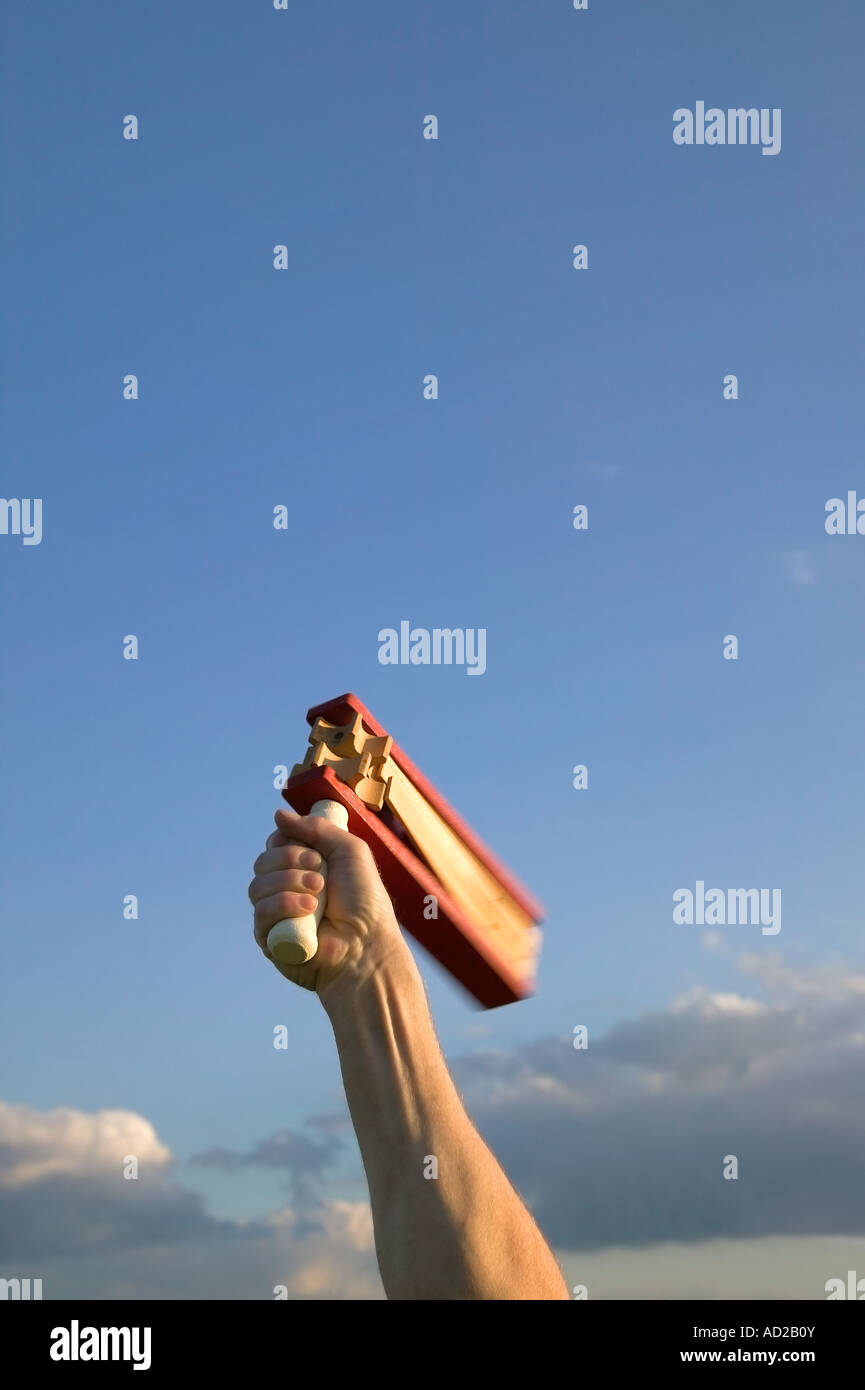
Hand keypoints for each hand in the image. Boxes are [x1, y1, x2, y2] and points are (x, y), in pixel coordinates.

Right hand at [249, 808, 409, 999]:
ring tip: (318, 894)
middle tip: (319, 872)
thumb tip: (278, 814)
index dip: (286, 842)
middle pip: (263, 862)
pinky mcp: (270, 939)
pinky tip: (308, 910)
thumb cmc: (365, 901)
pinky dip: (282, 905)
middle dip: (290, 861)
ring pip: (258, 886)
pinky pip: (260, 913)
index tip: (313, 851)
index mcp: (302, 868)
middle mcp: (286, 889)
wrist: (368, 945)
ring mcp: (276, 915)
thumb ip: (316, 829)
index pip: (275, 845)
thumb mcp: (349, 851)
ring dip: (289, 883)